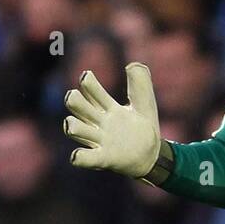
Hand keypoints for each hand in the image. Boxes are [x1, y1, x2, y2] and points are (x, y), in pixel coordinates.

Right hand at [64, 63, 162, 177]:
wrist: (153, 155)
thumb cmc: (143, 128)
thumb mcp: (145, 103)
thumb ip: (140, 83)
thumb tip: (133, 65)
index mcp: (107, 108)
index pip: (92, 92)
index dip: (88, 83)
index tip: (87, 76)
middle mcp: (99, 122)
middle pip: (79, 108)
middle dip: (74, 101)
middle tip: (73, 96)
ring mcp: (100, 140)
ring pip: (77, 130)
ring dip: (72, 126)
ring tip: (71, 124)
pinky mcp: (103, 159)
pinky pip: (86, 158)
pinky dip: (80, 157)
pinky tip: (77, 155)